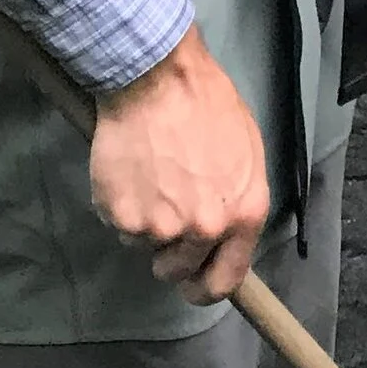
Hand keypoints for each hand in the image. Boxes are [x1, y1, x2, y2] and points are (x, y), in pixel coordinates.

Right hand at [89, 25, 268, 300]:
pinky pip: (120, 226)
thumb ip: (236, 204)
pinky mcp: (123, 217)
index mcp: (244, 215)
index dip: (204, 287)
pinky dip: (122, 207)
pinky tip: (130, 172)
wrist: (159, 80)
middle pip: (178, 271)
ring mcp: (160, 227)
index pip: (224, 282)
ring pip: (146, 246)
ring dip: (145, 224)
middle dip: (170, 253)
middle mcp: (205, 229)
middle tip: (165, 214)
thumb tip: (224, 238)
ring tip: (150, 179)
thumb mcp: (246, 155)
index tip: (192, 282)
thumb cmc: (209, 107)